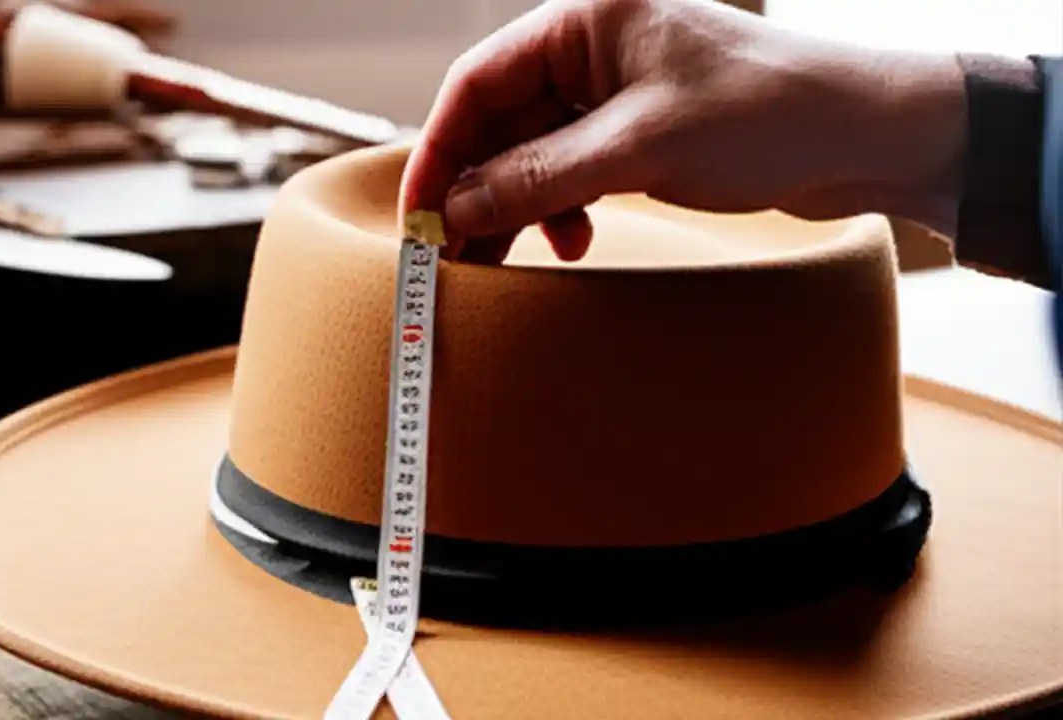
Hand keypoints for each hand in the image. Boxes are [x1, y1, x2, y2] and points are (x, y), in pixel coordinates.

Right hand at [399, 0, 965, 262]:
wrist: (868, 137)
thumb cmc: (768, 115)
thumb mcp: (640, 148)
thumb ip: (539, 178)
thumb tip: (457, 209)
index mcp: (586, 20)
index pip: (479, 82)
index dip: (440, 150)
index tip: (419, 214)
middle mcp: (593, 48)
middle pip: (500, 122)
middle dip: (476, 189)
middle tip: (455, 254)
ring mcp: (617, 91)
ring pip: (533, 153)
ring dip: (517, 207)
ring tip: (506, 260)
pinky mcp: (640, 130)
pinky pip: (572, 171)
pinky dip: (561, 209)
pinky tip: (572, 241)